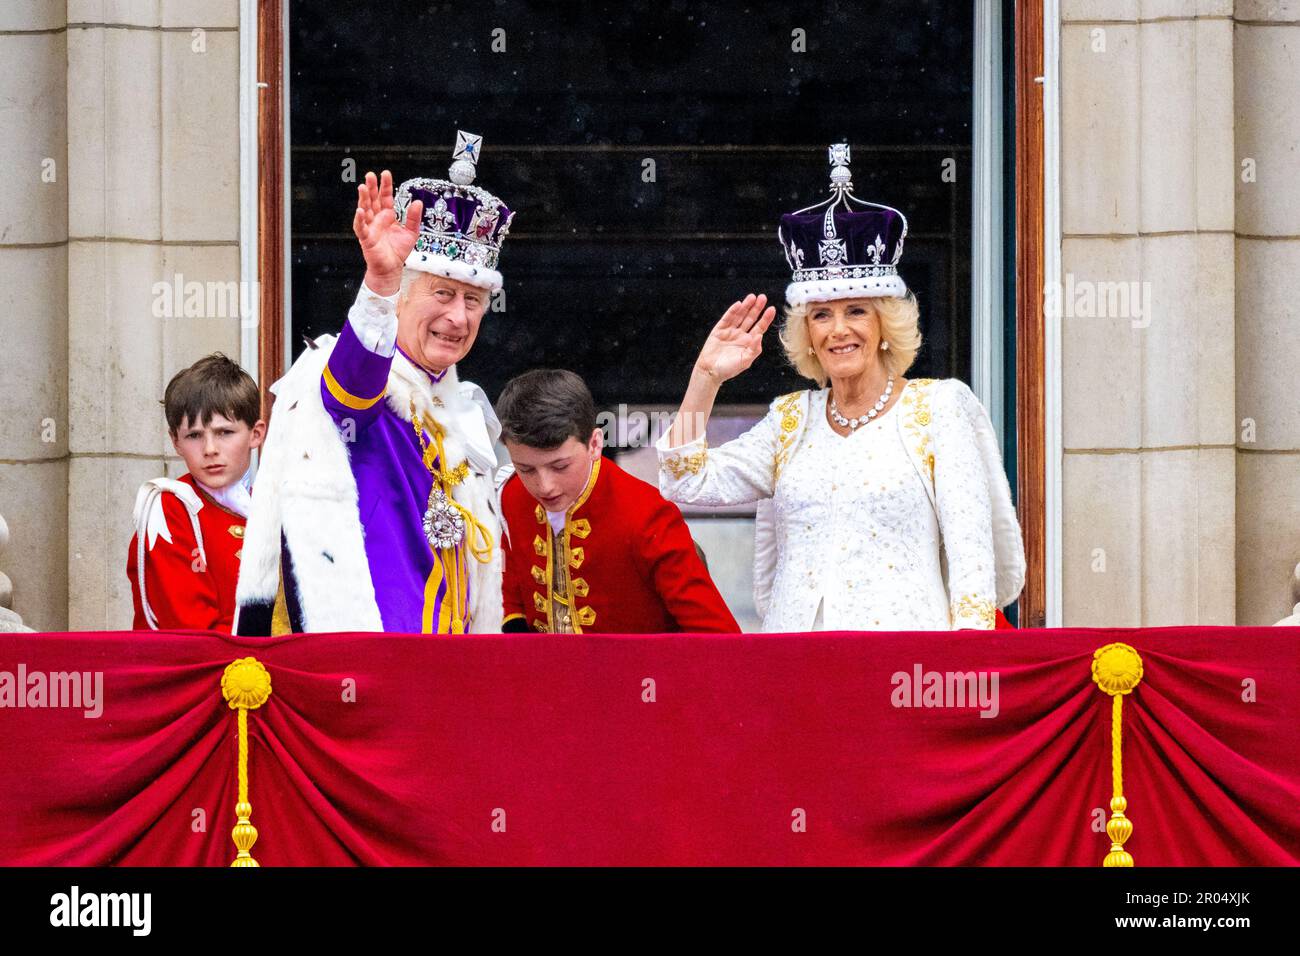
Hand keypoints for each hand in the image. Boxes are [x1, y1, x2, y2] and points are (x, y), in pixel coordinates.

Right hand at [352, 170, 422, 295]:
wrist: (391, 269)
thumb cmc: (398, 251)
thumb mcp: (411, 232)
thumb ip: (413, 217)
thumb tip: (418, 202)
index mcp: (387, 216)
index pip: (385, 197)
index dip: (385, 186)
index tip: (385, 173)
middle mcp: (377, 219)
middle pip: (373, 200)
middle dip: (372, 187)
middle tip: (370, 175)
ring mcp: (370, 227)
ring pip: (365, 210)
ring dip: (363, 199)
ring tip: (363, 187)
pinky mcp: (366, 238)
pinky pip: (361, 228)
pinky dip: (359, 219)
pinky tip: (359, 210)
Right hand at [693, 294, 777, 383]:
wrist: (710, 371)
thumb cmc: (728, 369)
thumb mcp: (745, 361)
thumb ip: (754, 349)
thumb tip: (760, 336)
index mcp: (749, 342)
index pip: (760, 327)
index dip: (766, 318)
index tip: (772, 309)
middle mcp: (740, 335)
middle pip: (751, 319)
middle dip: (757, 308)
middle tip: (763, 297)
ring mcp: (730, 331)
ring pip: (740, 316)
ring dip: (746, 306)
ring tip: (752, 297)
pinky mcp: (719, 330)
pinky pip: (727, 318)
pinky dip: (732, 311)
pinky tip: (739, 304)